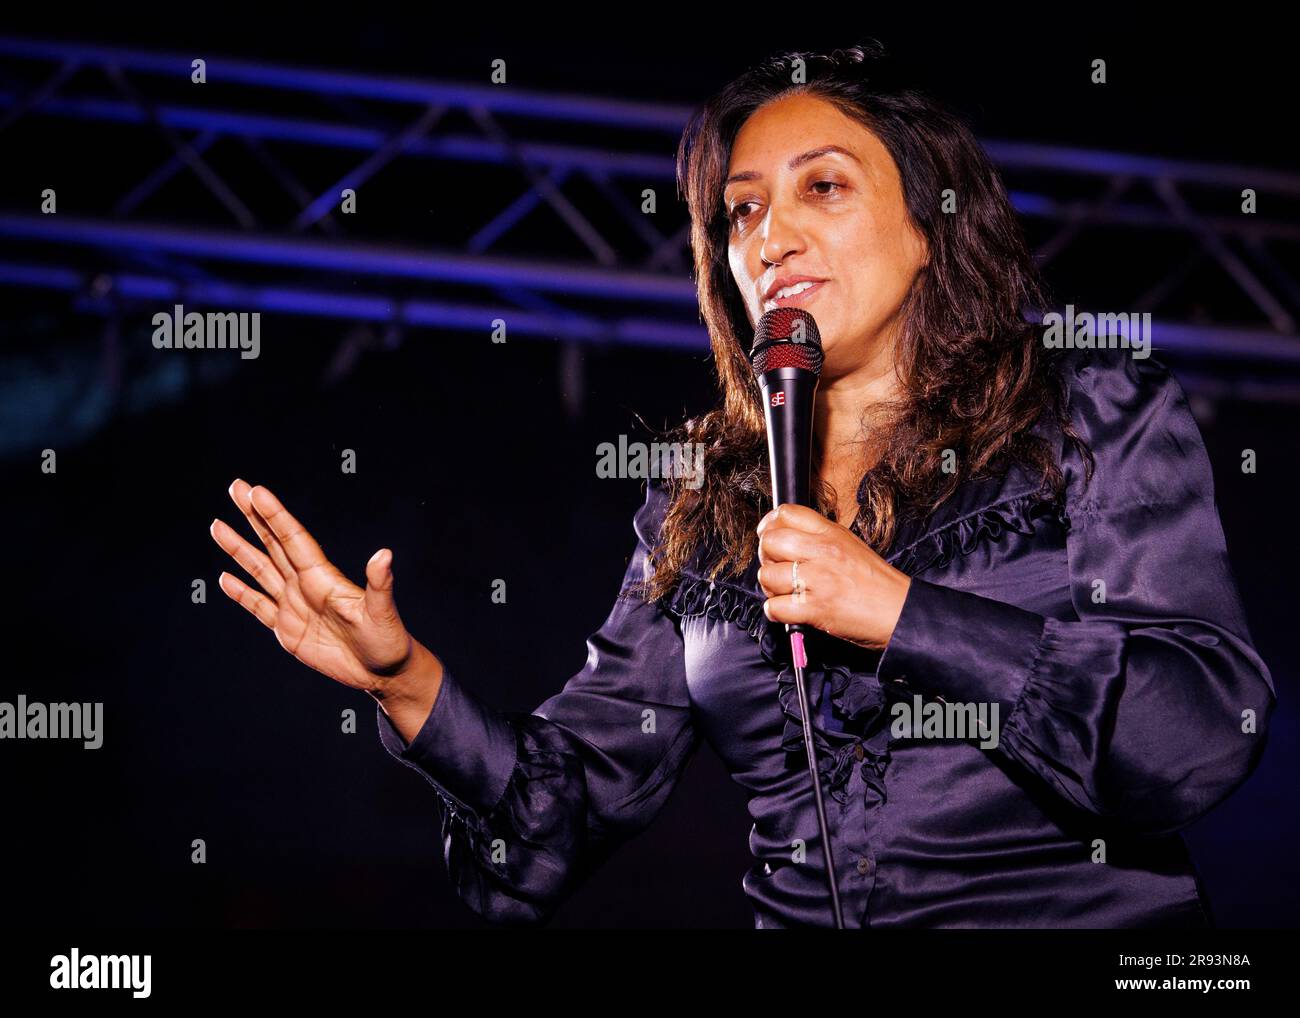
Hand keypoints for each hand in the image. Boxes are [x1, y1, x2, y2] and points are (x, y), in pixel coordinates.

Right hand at [209, 479, 423, 694]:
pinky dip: (242, 593)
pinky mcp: (287, 629)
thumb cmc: (388, 641)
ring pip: (260, 570)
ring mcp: (294, 605)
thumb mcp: (383, 612)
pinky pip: (259, 606)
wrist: (382, 672)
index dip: (274, 514)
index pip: (293, 538)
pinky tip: (226, 578)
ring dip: (239, 549)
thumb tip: (384, 555)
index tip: (256, 491)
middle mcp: (305, 585)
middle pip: (273, 543)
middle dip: (253, 516)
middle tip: (235, 487)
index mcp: (323, 577)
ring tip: (217, 526)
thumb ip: (379, 584)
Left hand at [756, 503, 911, 650]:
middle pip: (770, 542)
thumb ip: (820, 539)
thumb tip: (788, 540)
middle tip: (777, 568)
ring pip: (767, 576)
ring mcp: (818, 579)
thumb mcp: (851, 546)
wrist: (902, 613)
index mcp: (832, 533)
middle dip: (767, 558)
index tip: (768, 536)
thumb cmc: (878, 584)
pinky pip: (775, 607)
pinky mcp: (815, 609)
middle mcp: (823, 552)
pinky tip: (789, 611)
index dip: (769, 525)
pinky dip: (776, 612)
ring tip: (786, 593)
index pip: (786, 513)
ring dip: (771, 588)